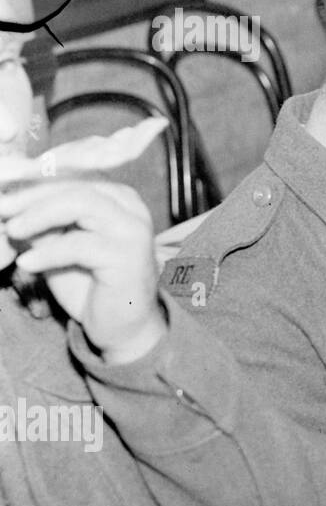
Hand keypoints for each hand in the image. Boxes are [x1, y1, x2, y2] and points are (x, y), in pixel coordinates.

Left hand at [0, 180, 165, 364]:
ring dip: (39, 215)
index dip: (34, 184)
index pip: (72, 178)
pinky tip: (26, 263)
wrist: (122, 327)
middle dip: (31, 197)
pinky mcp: (128, 256)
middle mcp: (130, 208)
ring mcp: (132, 230)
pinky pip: (80, 245)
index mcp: (117, 199)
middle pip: (75, 186)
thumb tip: (6, 206)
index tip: (3, 196)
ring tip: (12, 230)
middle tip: (1, 208)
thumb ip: (40, 226)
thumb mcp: (57, 247)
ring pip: (80, 204)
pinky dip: (48, 252)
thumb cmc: (91, 285)